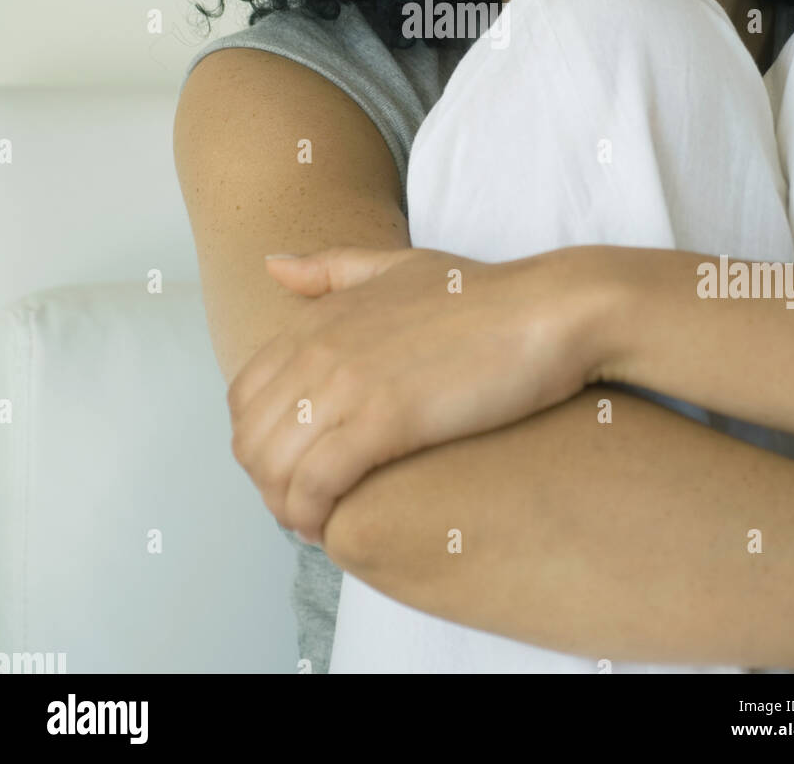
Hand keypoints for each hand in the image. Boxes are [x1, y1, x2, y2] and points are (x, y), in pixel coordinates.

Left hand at [227, 244, 589, 546]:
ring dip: (285, 507)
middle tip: (304, 506)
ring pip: (273, 468)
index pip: (244, 395)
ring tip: (316, 523)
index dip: (260, 442)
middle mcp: (320, 348)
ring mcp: (348, 382)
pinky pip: (314, 484)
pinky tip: (331, 528)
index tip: (293, 468)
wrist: (549, 311)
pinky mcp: (383, 420)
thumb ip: (332, 268)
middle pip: (251, 438)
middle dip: (267, 483)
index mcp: (319, 318)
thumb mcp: (399, 267)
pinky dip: (311, 515)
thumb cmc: (485, 294)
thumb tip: (272, 264)